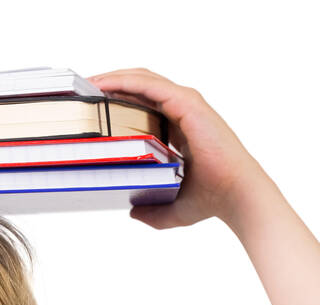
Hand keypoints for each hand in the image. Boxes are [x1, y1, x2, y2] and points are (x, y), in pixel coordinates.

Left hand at [87, 68, 265, 228]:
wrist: (236, 195)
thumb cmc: (212, 199)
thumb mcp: (174, 209)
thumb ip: (153, 211)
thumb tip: (133, 212)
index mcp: (180, 126)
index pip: (145, 103)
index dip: (120, 97)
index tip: (94, 105)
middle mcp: (183, 110)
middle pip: (141, 85)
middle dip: (111, 82)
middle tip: (83, 90)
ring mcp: (186, 104)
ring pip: (143, 79)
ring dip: (113, 77)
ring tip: (87, 83)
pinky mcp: (187, 103)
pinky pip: (149, 86)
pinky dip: (125, 81)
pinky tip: (104, 85)